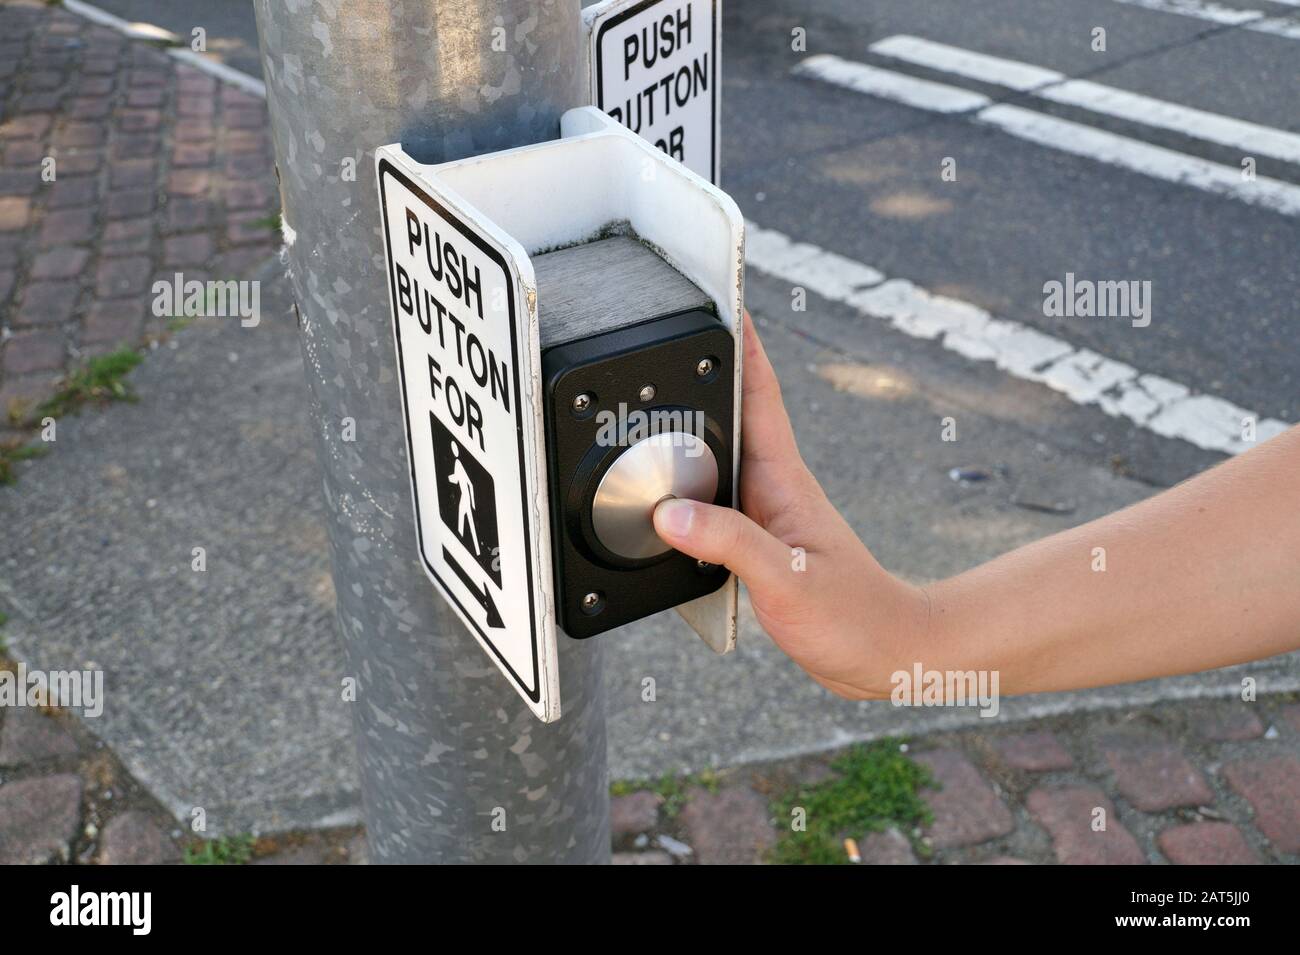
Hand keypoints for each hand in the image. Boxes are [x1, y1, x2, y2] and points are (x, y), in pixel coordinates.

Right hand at [653, 312, 927, 699]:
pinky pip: (713, 502)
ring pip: (716, 459)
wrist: (887, 655)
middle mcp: (772, 487)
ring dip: (687, 433)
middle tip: (660, 340)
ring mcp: (766, 514)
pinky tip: (665, 498)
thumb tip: (670, 513)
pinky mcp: (759, 543)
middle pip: (728, 416)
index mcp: (783, 479)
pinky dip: (686, 489)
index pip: (759, 390)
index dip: (739, 340)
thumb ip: (730, 544)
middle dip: (696, 376)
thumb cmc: (854, 616)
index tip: (716, 296)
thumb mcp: (787, 578)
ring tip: (647, 410)